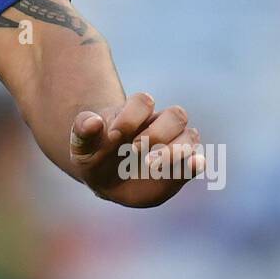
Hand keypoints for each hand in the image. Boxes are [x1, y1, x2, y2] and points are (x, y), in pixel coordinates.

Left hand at [69, 92, 205, 207]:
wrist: (105, 177)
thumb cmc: (95, 153)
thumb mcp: (81, 144)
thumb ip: (82, 130)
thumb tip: (94, 121)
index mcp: (135, 113)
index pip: (143, 101)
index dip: (130, 116)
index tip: (113, 135)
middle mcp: (159, 125)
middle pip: (176, 115)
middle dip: (156, 134)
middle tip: (134, 149)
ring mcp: (173, 145)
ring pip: (190, 136)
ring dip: (174, 151)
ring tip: (150, 165)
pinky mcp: (181, 168)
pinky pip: (198, 161)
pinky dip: (196, 163)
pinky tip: (193, 166)